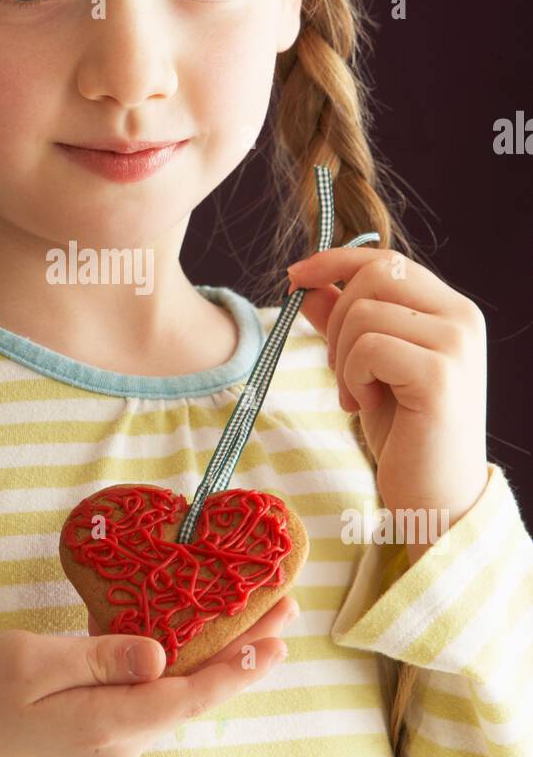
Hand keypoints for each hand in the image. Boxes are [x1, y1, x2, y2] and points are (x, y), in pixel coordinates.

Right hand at [0, 600, 296, 756]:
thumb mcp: (34, 660)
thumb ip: (99, 658)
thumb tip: (159, 655)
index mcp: (107, 724)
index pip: (187, 696)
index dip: (236, 669)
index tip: (273, 641)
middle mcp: (123, 738)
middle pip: (195, 694)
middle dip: (244, 654)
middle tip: (285, 610)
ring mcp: (116, 736)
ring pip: (181, 693)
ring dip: (221, 656)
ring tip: (260, 617)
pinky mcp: (106, 725)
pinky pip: (157, 694)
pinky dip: (187, 664)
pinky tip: (203, 635)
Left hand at [287, 247, 488, 544]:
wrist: (435, 496)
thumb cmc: (405, 432)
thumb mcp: (368, 366)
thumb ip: (344, 321)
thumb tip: (307, 281)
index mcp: (451, 310)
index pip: (387, 260)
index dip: (335, 261)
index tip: (295, 277)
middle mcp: (461, 318)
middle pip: (373, 276)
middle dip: (336, 319)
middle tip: (340, 369)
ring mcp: (455, 344)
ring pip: (363, 313)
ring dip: (342, 358)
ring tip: (358, 395)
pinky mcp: (438, 374)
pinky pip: (367, 349)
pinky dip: (352, 377)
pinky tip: (365, 405)